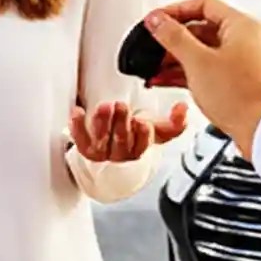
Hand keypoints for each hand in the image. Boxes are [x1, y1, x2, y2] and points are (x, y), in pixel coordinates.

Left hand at [69, 100, 189, 161]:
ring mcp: (101, 152)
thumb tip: (183, 108)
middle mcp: (119, 153)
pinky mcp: (84, 148)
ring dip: (102, 123)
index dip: (142, 134)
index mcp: (138, 150)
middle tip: (121, 106)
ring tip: (104, 107)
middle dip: (121, 123)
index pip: (142, 145)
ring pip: (101, 140)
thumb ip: (174, 122)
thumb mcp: (157, 131)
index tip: (142, 122)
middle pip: (121, 140)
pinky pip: (79, 139)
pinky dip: (78, 125)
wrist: (111, 152)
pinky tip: (78, 112)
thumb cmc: (135, 137)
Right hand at [141, 0, 260, 159]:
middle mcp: (244, 40)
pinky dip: (187, 73)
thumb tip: (156, 19)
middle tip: (152, 48)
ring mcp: (242, 62)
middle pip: (201, 29)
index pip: (203, 5)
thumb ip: (173, 37)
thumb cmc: (240, 96)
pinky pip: (208, 69)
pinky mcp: (238, 82)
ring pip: (202, 52)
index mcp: (241, 26)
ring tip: (153, 69)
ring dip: (176, 59)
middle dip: (173, 41)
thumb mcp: (198, 62)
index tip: (157, 20)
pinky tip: (166, 80)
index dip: (176, 10)